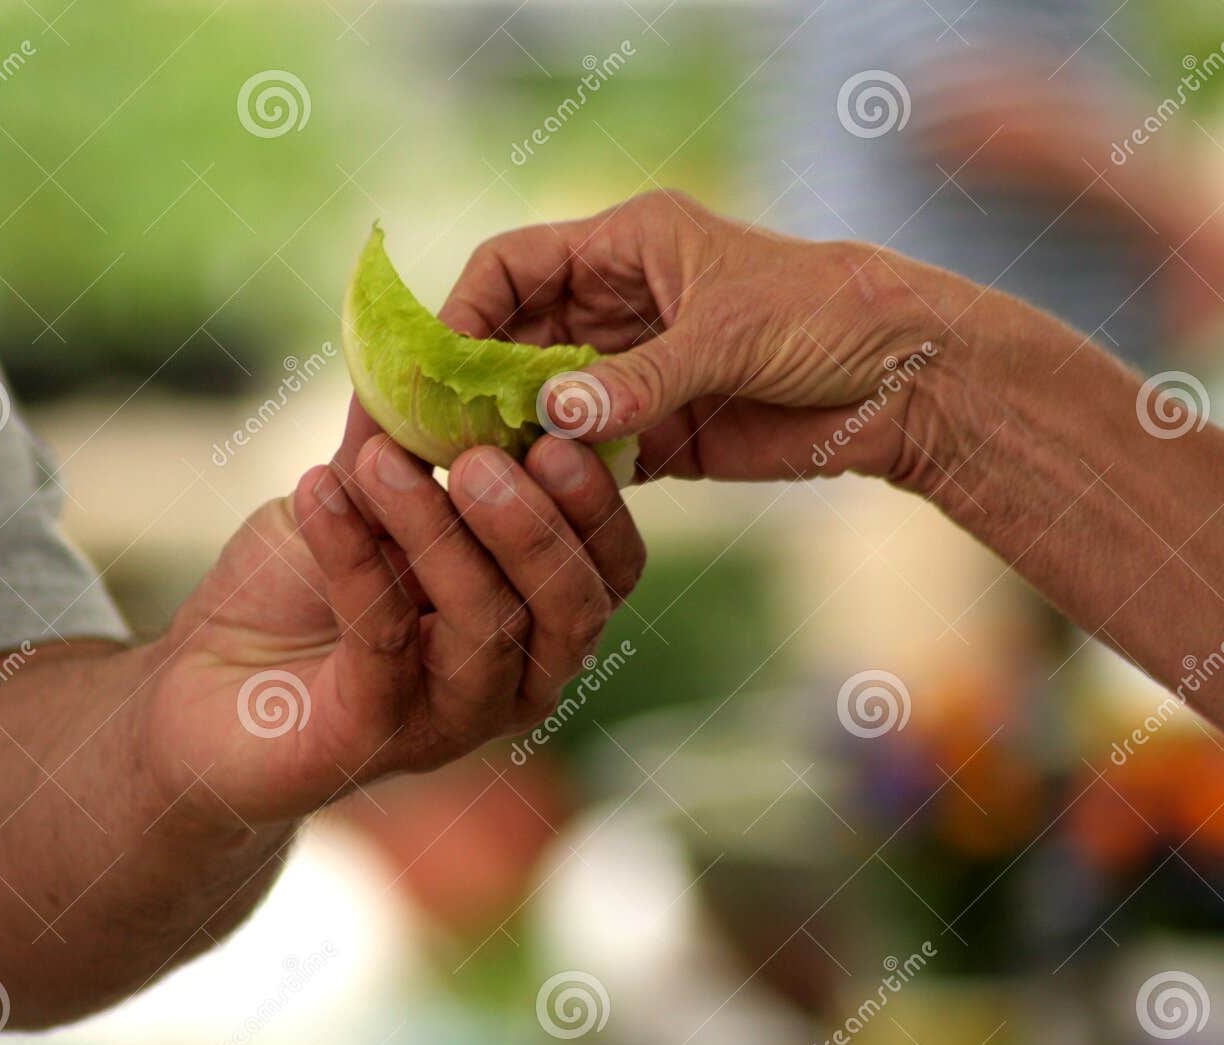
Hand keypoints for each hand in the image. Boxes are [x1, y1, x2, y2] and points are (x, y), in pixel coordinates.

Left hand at [151, 408, 644, 824]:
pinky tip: (316, 490)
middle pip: (571, 608)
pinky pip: (385, 640)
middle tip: (480, 457)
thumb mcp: (364, 494)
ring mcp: (451, 717)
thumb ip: (411, 437)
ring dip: (436, 534)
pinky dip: (355, 557)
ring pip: (487, 626)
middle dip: (535, 525)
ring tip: (382, 464)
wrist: (194, 683)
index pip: (609, 569)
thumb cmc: (295, 591)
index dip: (598, 504)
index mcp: (536, 616)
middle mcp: (514, 676)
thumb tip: (437, 337)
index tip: (558, 427)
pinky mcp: (375, 736)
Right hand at [440, 190, 961, 484]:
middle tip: (429, 439)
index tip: (433, 370)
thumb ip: (639, 377)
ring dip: (507, 439)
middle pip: (509, 340)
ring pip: (538, 403)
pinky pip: (581, 456)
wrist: (909, 385)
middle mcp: (615, 306)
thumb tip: (547, 414)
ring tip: (468, 480)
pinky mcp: (652, 434)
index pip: (511, 267)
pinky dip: (555, 478)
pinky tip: (528, 503)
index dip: (462, 312)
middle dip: (471, 386)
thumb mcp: (730, 333)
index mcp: (626, 247)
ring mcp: (630, 373)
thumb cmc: (829, 317)